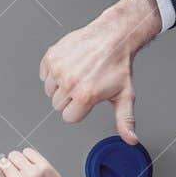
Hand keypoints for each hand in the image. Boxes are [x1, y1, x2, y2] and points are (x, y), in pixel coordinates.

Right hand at [39, 0, 162, 143]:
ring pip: (49, 90)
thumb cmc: (118, 65)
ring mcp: (59, 69)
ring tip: (77, 74)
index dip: (78, 110)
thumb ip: (125, 120)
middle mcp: (69, 83)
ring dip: (59, 85)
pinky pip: (44, 74)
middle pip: (57, 105)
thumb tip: (131, 139)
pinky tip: (69, 65)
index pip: (69, 117)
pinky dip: (53, 71)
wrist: (113, 37)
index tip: (87, 99)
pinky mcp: (51, 57)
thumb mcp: (125, 95)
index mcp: (85, 95)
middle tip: (84, 84)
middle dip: (69, 98)